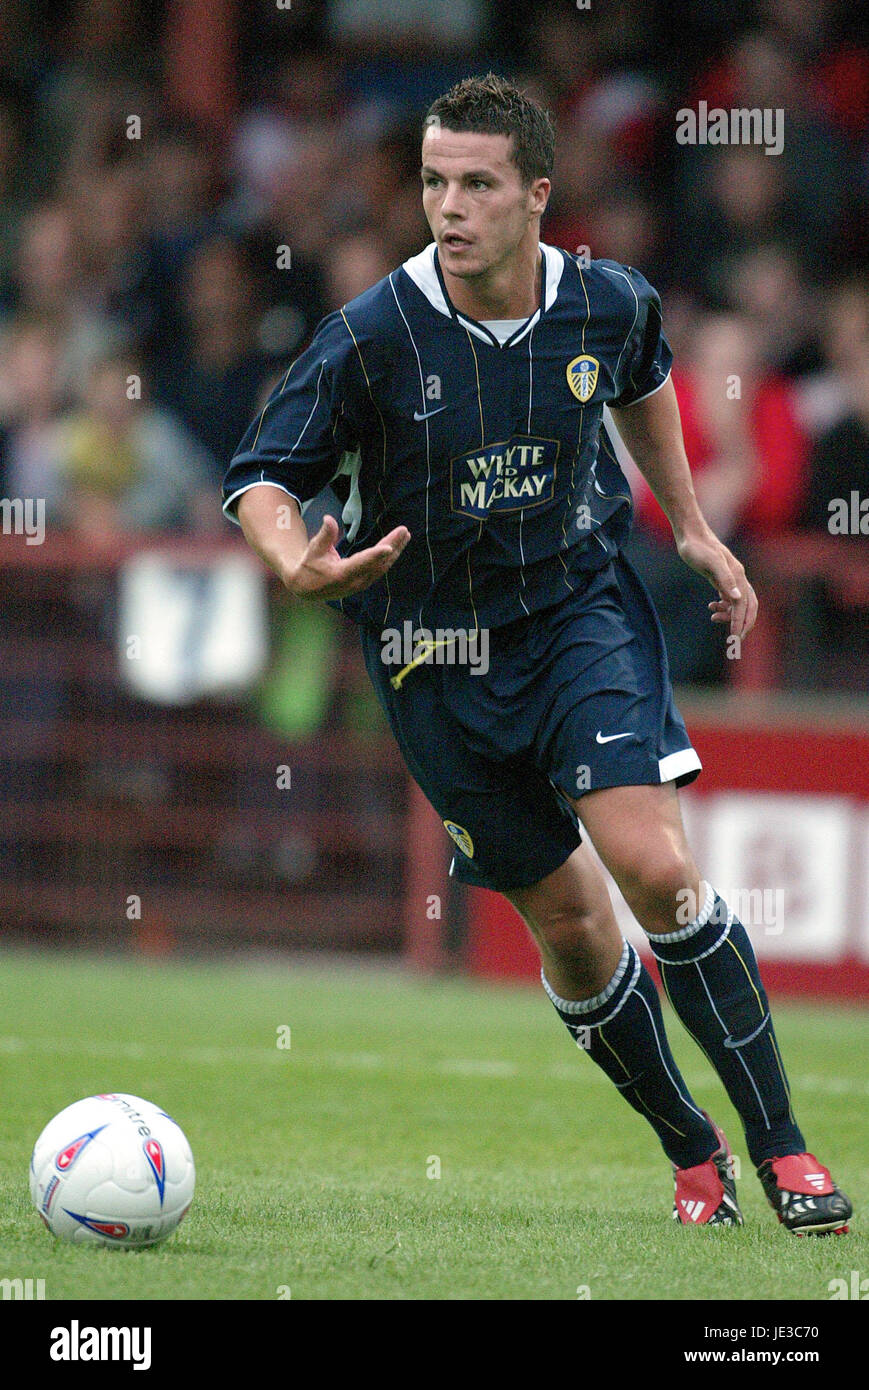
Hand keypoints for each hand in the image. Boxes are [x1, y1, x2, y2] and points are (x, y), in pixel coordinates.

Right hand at [284, 514, 410, 600]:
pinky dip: (390, 557)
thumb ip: (324, 535)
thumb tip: (329, 518)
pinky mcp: (364, 583)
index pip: (361, 563)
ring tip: (405, 535)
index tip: (389, 547)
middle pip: (378, 563)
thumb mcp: (313, 549)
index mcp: (341, 574)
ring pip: (382, 567)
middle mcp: (354, 582)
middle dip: (393, 546)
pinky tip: (397, 546)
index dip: (376, 555)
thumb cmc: (309, 566)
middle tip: (404, 531)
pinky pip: (381, 569)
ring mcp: (361, 584)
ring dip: (396, 551)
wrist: (307, 588)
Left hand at [675, 528, 757, 639]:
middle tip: (733, 640)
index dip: (740, 623)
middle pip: (748, 607)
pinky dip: (723, 606)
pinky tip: (711, 608)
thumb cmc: (697, 548)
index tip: (734, 639)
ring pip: (738, 604)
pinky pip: (729, 598)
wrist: (690, 533)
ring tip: (713, 618)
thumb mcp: (709, 563)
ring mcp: (730, 578)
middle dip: (742, 624)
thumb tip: (737, 598)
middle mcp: (738, 577)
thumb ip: (724, 579)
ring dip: (729, 615)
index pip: (743, 606)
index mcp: (737, 576)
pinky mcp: (721, 578)